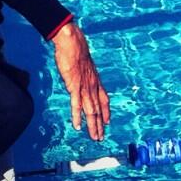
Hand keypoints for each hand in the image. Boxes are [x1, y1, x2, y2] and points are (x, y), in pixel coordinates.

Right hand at [51, 21, 110, 140]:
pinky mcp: (74, 87)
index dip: (106, 111)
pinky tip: (77, 127)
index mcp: (96, 81)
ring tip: (95, 137)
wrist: (73, 43)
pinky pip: (76, 105)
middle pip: (98, 109)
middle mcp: (93, 86)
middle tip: (101, 137)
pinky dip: (77, 117)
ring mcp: (84, 87)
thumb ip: (84, 72)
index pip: (104, 100)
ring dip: (92, 126)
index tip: (107, 121)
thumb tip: (81, 73)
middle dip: (99, 124)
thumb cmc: (77, 50)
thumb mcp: (84, 63)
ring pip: (90, 111)